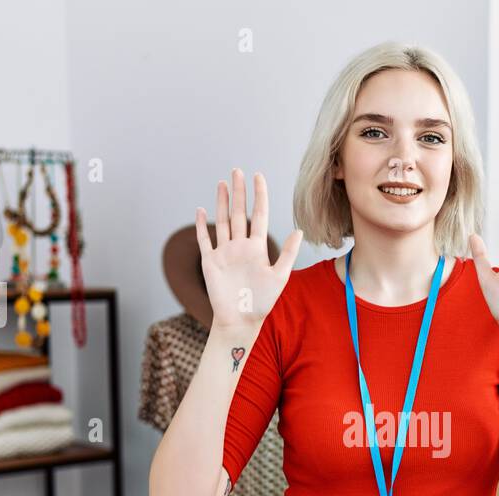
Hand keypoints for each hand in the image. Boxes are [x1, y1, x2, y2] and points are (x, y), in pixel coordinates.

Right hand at [196, 168, 302, 329]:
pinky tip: (200, 210)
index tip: (258, 177)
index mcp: (257, 248)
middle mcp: (240, 246)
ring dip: (222, 203)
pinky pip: (204, 240)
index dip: (259, 196)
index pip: (258, 215)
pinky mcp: (210, 262)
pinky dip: (201, 226)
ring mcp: (224, 253)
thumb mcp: (279, 277)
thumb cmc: (261, 302)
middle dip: (239, 192)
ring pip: (223, 221)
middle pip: (239, 213)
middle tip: (237, 171)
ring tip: (222, 184)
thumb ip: (287, 254)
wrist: (240, 320)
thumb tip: (298, 231)